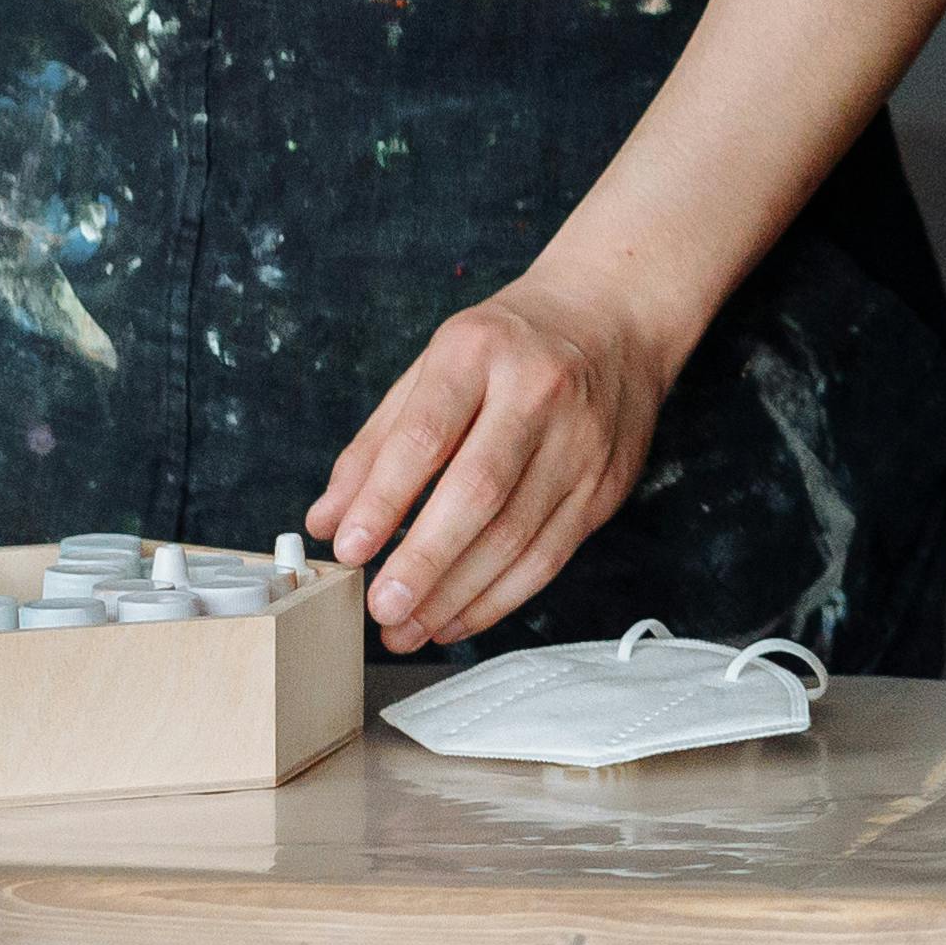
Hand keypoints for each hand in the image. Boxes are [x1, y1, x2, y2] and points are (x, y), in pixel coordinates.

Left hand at [315, 271, 688, 651]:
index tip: (349, 548)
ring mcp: (582, 443)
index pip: (427, 435)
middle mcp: (539, 393)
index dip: (384, 499)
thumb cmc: (510, 345)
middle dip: (424, 560)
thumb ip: (377, 443)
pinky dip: (499, 598)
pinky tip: (456, 619)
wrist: (616, 316)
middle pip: (479, 492)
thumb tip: (329, 521)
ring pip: (518, 536)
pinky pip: (549, 556)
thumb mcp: (433, 366)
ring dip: (456, 594)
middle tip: (380, 607)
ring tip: (407, 628)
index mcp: (481, 351)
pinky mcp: (605, 486)